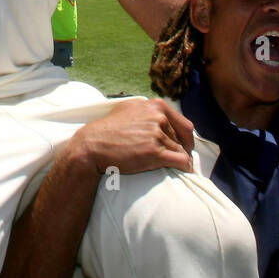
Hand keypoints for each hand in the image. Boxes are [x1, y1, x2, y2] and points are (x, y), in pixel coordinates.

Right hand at [66, 98, 193, 177]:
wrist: (92, 146)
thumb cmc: (108, 130)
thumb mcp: (129, 109)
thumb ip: (148, 111)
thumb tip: (162, 118)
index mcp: (155, 106)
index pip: (184, 124)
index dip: (186, 138)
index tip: (184, 146)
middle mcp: (158, 117)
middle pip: (182, 139)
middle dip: (181, 150)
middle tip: (177, 159)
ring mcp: (157, 135)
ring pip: (180, 151)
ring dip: (178, 160)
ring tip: (175, 167)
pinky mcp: (154, 152)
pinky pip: (181, 161)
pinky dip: (185, 167)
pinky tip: (184, 171)